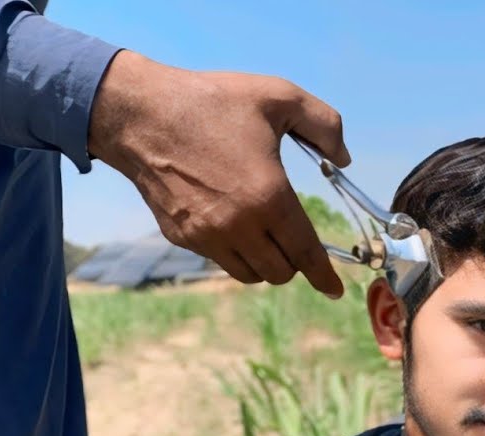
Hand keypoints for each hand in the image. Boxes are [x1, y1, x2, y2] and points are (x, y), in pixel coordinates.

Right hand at [88, 51, 347, 297]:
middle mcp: (239, 226)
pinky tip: (231, 224)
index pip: (306, 252)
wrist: (141, 114)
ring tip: (265, 235)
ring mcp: (207, 236)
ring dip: (264, 263)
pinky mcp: (181, 237)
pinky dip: (234, 252)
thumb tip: (343, 158)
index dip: (324, 276)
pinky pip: (219, 260)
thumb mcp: (280, 96)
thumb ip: (325, 125)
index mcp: (269, 197)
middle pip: (279, 272)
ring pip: (249, 274)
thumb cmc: (212, 101)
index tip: (335, 291)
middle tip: (294, 240)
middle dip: (294, 263)